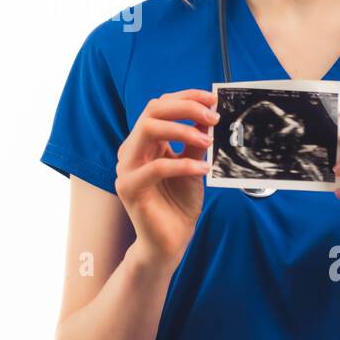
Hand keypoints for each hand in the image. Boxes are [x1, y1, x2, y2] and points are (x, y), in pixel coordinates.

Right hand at [115, 89, 219, 269]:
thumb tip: (208, 115)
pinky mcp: (130, 188)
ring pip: (148, 130)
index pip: (159, 106)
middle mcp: (131, 150)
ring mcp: (127, 168)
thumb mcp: (193, 165)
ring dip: (182, 129)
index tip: (212, 99)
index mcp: (144, 141)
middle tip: (213, 117)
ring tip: (207, 139)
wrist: (170, 242)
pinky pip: (156, 167)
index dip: (186, 97)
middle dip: (185, 108)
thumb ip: (195, 141)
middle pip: (152, 111)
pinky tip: (203, 168)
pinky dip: (183, 164)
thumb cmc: (179, 204)